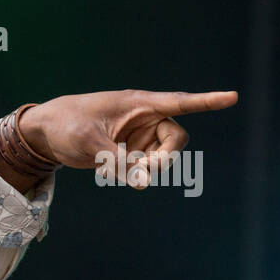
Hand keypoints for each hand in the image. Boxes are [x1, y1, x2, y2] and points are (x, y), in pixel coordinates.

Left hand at [18, 89, 238, 187]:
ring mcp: (138, 139)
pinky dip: (124, 174)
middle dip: (164, 160)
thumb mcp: (89, 141)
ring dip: (141, 170)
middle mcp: (145, 120)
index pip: (180, 103)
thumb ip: (117, 160)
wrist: (46, 133)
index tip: (232, 97)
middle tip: (146, 173)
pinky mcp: (129, 154)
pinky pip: (139, 170)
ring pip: (158, 160)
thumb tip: (142, 182)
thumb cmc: (67, 124)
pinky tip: (101, 168)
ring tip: (109, 168)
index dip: (207, 102)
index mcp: (139, 104)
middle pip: (174, 142)